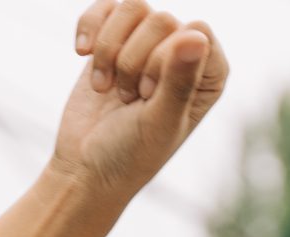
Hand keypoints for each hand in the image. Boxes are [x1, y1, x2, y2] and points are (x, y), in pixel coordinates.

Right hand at [53, 2, 229, 199]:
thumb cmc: (130, 154)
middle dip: (133, 62)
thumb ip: (179, 81)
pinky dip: (89, 29)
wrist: (85, 168)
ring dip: (109, 50)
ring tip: (107, 88)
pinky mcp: (114, 40)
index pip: (195, 32)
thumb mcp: (159, 123)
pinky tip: (82, 55)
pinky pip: (105, 7)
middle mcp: (183, 52)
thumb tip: (195, 36)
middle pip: (161, 19)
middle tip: (129, 100)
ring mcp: (147, 43)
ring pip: (132, 7)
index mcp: (208, 71)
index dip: (163, 60)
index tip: (149, 96)